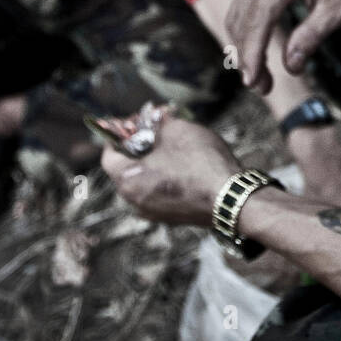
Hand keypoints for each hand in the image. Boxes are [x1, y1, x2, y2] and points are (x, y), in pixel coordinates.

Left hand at [101, 113, 242, 225]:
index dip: (118, 135)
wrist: (232, 197)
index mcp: (128, 181)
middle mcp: (135, 202)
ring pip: (145, 182)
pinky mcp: (173, 218)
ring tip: (173, 146)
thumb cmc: (200, 162)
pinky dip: (166, 178)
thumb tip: (153, 121)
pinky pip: (161, 193)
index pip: (109, 155)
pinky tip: (185, 165)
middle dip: (139, 147)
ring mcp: (154, 214)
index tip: (131, 123)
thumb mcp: (176, 130)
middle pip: (127, 169)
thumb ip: (157, 124)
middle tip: (154, 131)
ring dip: (154, 163)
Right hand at [226, 0, 340, 94]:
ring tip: (262, 77)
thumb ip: (312, 36)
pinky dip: (246, 32)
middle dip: (248, 57)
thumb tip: (291, 67)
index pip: (259, 19)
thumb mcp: (339, 10)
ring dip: (244, 48)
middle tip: (263, 88)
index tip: (252, 82)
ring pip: (237, 15)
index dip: (253, 54)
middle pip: (243, 19)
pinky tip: (258, 53)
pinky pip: (242, 6)